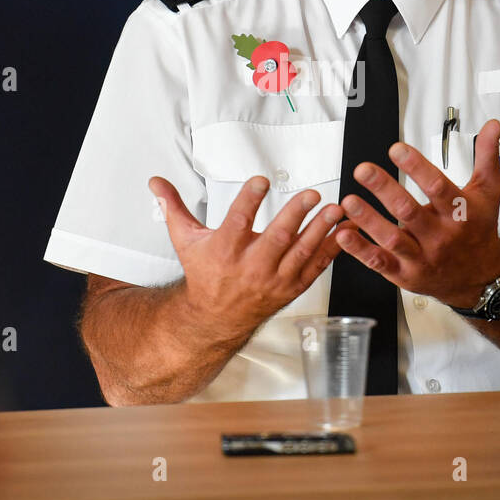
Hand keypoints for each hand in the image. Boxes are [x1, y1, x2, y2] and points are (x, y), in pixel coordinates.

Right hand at [148, 174, 344, 341]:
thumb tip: (155, 182)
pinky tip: (344, 231)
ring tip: (335, 209)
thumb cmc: (205, 274)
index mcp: (225, 251)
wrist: (216, 318)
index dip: (249, 200)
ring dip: (320, 230)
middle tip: (311, 194)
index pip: (238, 222)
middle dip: (295, 215)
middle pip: (276, 238)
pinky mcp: (291, 288)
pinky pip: (315, 268)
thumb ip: (173, 208)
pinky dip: (331, 250)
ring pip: (300, 253)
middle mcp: (251, 267)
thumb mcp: (185, 240)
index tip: (261, 181)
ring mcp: (274, 279)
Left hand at [334, 119, 499, 306]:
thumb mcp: (488, 192)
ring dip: (368, 219)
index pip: (438, 188)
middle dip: (384, 189)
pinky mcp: (406, 273)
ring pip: (392, 238)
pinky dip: (360, 250)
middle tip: (363, 170)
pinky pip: (380, 262)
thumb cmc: (479, 230)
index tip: (397, 150)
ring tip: (349, 200)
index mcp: (460, 213)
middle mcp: (440, 235)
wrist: (480, 277)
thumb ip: (486, 157)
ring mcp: (422, 256)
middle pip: (409, 211)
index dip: (417, 168)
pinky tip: (344, 234)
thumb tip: (491, 127)